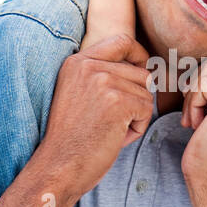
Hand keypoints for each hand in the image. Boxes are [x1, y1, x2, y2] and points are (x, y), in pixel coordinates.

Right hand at [39, 34, 153, 200]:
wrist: (58, 166)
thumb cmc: (72, 138)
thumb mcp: (80, 94)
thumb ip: (102, 76)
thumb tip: (147, 68)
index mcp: (77, 62)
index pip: (122, 41)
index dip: (139, 55)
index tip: (142, 71)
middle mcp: (89, 66)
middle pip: (141, 73)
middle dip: (136, 100)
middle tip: (112, 122)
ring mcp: (103, 81)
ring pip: (146, 93)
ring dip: (136, 116)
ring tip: (110, 130)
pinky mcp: (117, 101)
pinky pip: (147, 110)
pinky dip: (137, 129)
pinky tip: (115, 138)